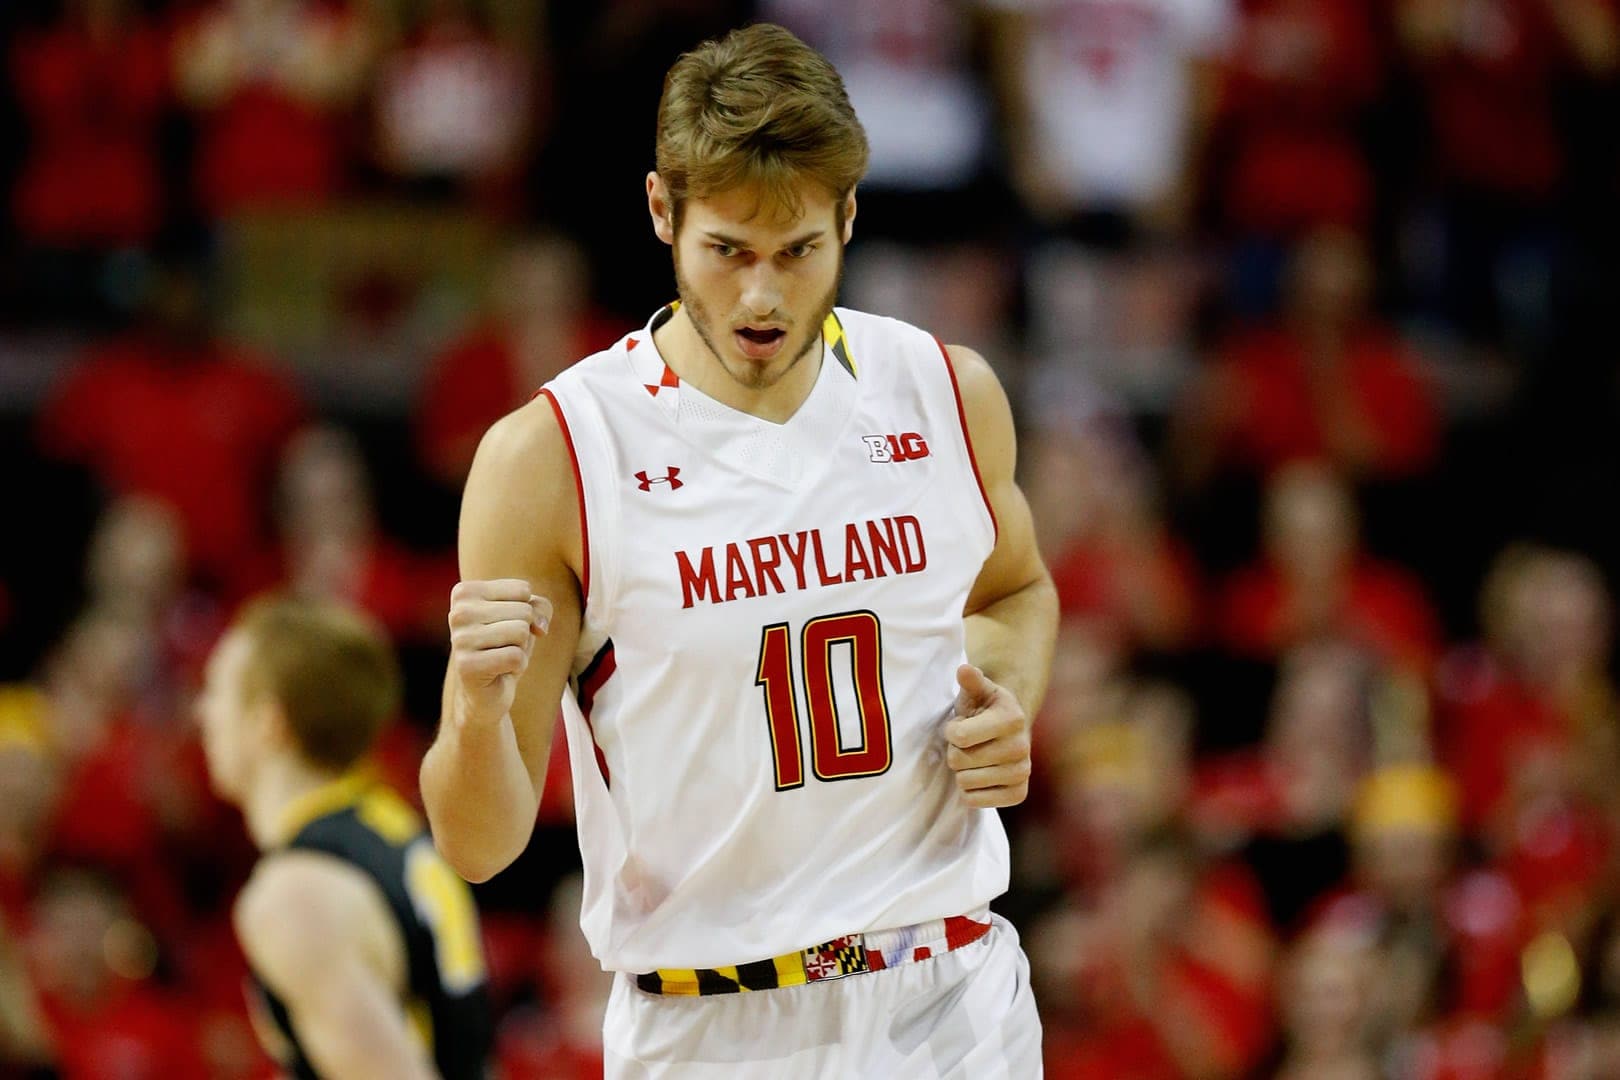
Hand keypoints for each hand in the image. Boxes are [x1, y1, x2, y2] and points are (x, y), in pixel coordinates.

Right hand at [447, 579, 550, 726]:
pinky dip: (518, 665)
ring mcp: (460, 639)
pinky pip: (516, 656)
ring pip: (521, 632)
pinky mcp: (467, 665)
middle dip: (524, 632)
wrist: (488, 690)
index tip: (505, 625)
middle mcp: (458, 612)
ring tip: (502, 656)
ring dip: (521, 649)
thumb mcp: (527, 616)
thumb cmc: (506, 645)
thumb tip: (539, 627)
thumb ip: (540, 606)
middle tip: (504, 645)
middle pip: (524, 611)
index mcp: (466, 592)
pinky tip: (501, 671)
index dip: (526, 611)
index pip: (523, 589)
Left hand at [944, 665, 1031, 807]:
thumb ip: (970, 680)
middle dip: (955, 751)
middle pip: (959, 761)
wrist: (1009, 728)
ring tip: (975, 756)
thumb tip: (964, 670)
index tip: (961, 724)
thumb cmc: (985, 706)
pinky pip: (975, 801)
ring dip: (962, 771)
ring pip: (965, 782)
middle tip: (969, 743)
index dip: (951, 730)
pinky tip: (979, 775)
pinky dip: (969, 791)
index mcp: (1012, 718)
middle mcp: (1021, 747)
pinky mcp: (1018, 793)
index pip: (959, 736)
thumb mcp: (977, 689)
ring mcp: (1022, 772)